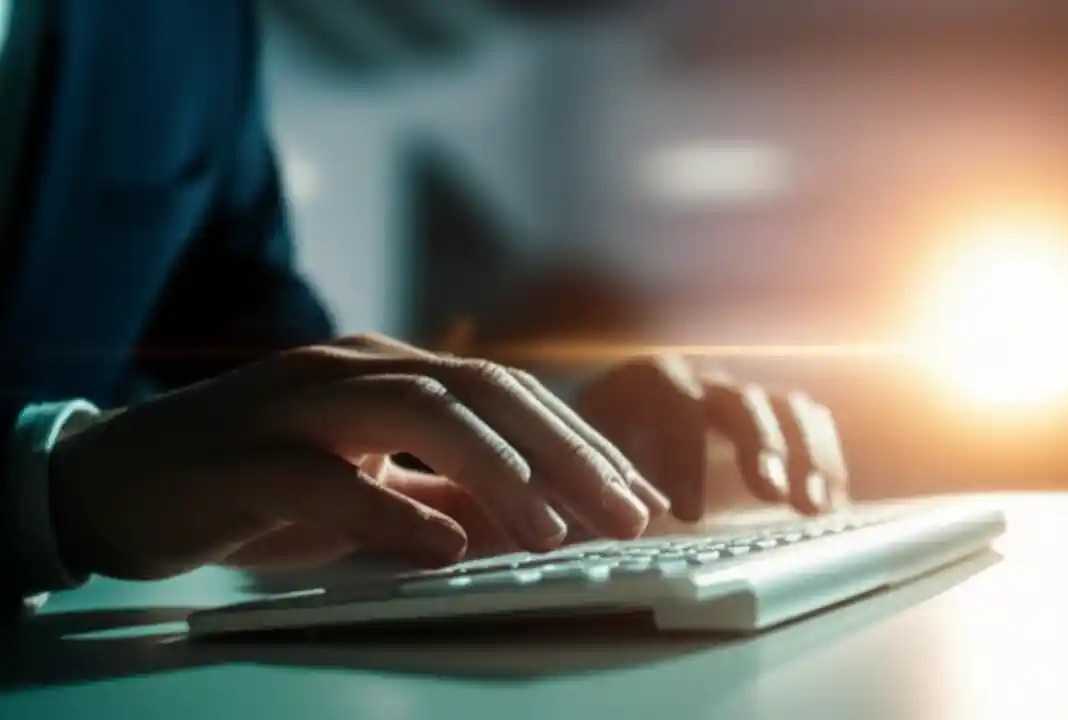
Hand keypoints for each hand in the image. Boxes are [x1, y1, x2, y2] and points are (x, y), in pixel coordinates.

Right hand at [49, 333, 667, 579]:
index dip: (580, 442)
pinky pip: (325, 479)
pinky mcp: (244, 458)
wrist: (118, 477)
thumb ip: (440, 487)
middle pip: (483, 391)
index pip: (508, 394)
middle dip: (567, 453)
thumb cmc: (252, 479)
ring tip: (557, 532)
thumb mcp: (367, 481)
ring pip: (418, 414)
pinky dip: (389, 511)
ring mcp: (298, 404)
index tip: (639, 495)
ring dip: (499, 471)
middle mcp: (354, 370)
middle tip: (629, 514)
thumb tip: (534, 516)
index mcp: (390, 372)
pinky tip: (441, 547)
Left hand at [575, 356, 848, 521]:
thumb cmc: (583, 459)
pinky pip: (810, 426)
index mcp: (644, 383)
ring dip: (804, 454)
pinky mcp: (771, 423)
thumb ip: (584, 489)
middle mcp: (699, 382)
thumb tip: (582, 527)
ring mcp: (739, 399)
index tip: (687, 514)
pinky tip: (829, 507)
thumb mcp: (573, 467)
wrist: (596, 441)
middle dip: (759, 445)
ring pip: (784, 408)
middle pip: (739, 399)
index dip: (685, 452)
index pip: (672, 399)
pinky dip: (824, 462)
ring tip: (810, 508)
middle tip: (769, 494)